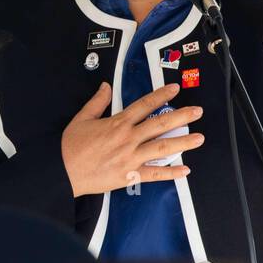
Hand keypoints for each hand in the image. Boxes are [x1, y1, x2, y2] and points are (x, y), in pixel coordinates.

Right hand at [61, 82, 204, 196]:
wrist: (63, 171)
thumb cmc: (71, 146)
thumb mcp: (82, 118)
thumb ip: (97, 102)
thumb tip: (105, 86)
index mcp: (118, 123)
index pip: (144, 105)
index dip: (161, 95)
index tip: (174, 89)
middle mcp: (128, 138)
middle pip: (160, 125)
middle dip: (181, 116)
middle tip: (197, 112)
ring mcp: (131, 158)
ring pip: (162, 148)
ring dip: (182, 143)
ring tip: (199, 138)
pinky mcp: (130, 175)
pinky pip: (154, 174)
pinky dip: (170, 173)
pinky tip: (185, 170)